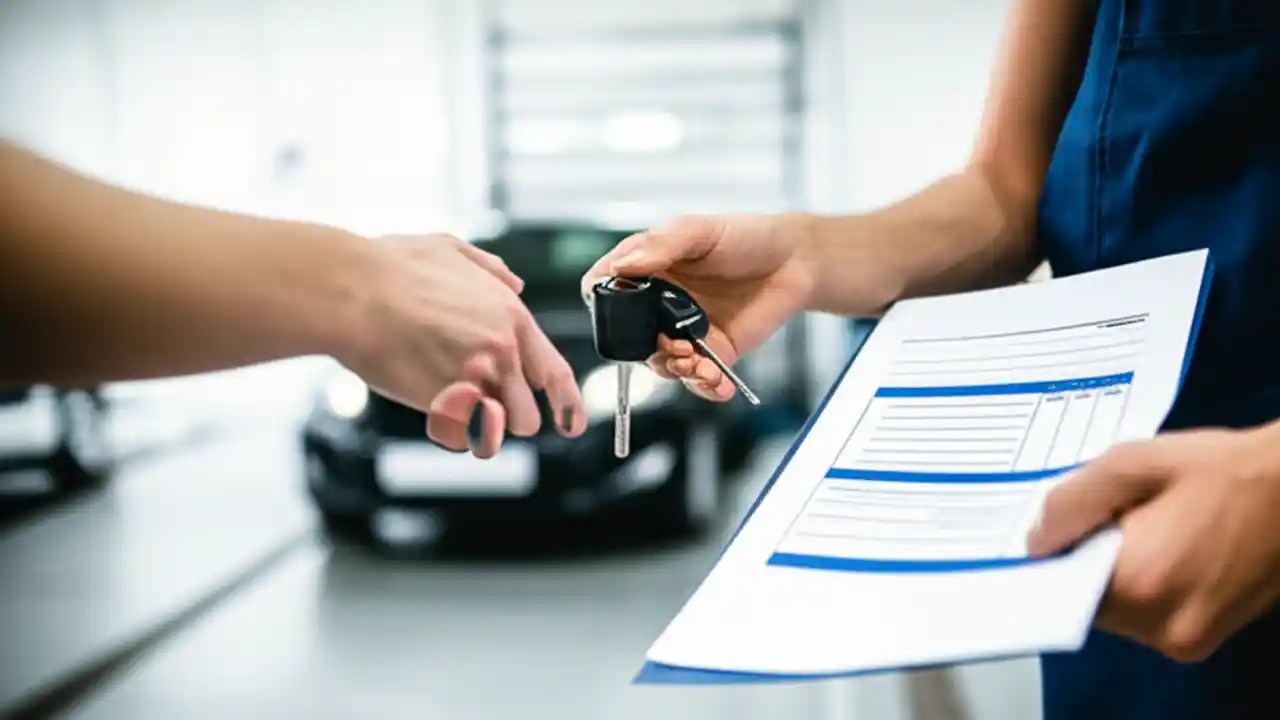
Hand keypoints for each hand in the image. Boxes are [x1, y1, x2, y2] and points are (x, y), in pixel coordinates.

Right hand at [339, 234, 585, 457]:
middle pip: (527, 414)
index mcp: (511, 317)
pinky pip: (460, 436)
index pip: (555, 373)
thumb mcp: (450, 249)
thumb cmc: (390, 268)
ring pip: (496, 430)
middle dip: (505, 414)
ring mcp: (474, 379)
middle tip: (474, 399)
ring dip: (476, 425)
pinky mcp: (442, 402)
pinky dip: (447, 431)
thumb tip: (515, 284)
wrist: (349, 290)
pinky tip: (428, 407)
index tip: (569, 423)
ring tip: (449, 402)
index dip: (566, 402)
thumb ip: (490, 270)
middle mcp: (502, 351)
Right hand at [581, 214, 816, 400]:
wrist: (795, 260)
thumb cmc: (746, 236)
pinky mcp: (714, 352)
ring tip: (699, 363)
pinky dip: (705, 388)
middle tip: (675, 345)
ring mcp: (685, 331)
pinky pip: (699, 380)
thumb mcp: (698, 231)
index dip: (602, 304)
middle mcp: (660, 304)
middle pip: (630, 339)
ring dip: (676, 370)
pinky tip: (717, 383)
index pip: (605, 290)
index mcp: (648, 270)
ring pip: (663, 363)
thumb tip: (621, 266)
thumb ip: (659, 246)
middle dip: (648, 349)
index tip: (618, 313)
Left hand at [1026, 424, 1279, 660]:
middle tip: (1113, 517)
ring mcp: (1183, 640)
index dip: (1053, 549)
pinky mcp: (1201, 642)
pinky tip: (1167, 548)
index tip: (1061, 523)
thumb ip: (1072, 502)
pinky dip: (1145, 587)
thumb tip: (1035, 541)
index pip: (1056, 581)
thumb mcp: (1133, 463)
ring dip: (1116, 574)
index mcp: (1138, 582)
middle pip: (1085, 598)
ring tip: (1147, 529)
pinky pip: (1146, 617)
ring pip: (1115, 611)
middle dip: (1086, 558)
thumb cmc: (1222, 470)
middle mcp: (1158, 626)